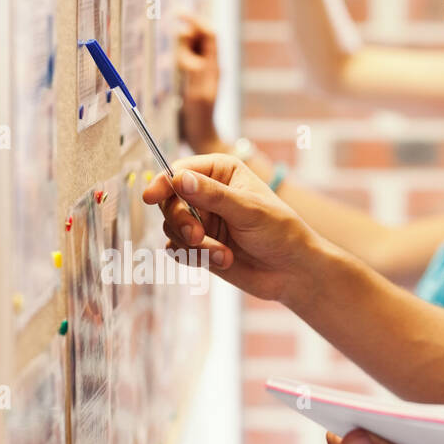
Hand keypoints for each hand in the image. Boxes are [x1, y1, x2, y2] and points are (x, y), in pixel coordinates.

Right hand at [142, 154, 323, 303]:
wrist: (292, 272)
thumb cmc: (280, 232)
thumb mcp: (248, 209)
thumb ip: (211, 194)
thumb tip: (178, 179)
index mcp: (221, 171)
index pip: (179, 170)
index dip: (163, 183)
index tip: (151, 197)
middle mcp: (206, 193)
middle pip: (169, 201)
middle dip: (181, 221)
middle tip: (196, 236)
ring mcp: (202, 220)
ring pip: (171, 228)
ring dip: (195, 245)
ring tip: (223, 255)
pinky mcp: (199, 246)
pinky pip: (177, 250)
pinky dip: (196, 258)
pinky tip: (224, 261)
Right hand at [177, 13, 226, 154]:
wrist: (202, 138)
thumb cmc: (201, 118)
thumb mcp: (197, 91)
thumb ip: (192, 64)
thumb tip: (186, 39)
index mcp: (213, 66)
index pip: (209, 33)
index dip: (195, 20)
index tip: (177, 14)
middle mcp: (209, 66)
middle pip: (199, 38)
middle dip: (185, 31)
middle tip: (169, 30)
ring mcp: (201, 74)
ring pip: (190, 49)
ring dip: (178, 47)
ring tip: (168, 56)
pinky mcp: (191, 82)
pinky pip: (183, 62)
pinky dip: (174, 60)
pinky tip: (165, 66)